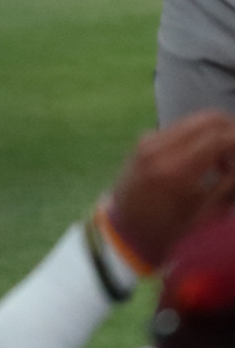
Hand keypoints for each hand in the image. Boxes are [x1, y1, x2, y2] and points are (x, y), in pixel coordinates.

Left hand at [106, 109, 234, 266]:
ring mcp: (148, 140)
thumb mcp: (206, 212)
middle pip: (210, 119)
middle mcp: (159, 147)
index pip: (220, 138)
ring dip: (218, 133)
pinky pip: (181, 127)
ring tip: (225, 162)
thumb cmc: (168, 228)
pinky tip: (208, 159)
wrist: (124, 227)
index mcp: (175, 170)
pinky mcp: (144, 139)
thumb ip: (229, 183)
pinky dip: (201, 135)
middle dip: (232, 132)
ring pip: (196, 120)